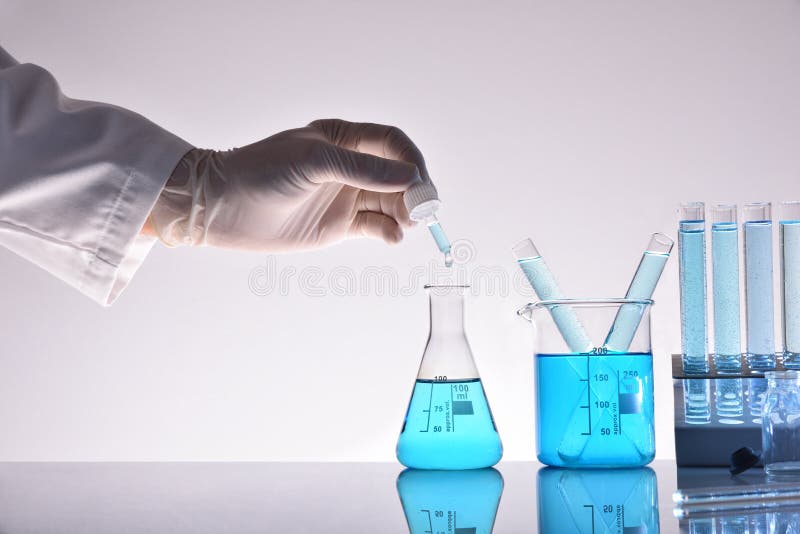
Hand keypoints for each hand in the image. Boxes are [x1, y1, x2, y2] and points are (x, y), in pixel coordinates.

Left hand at [147, 119, 432, 251]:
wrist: (224, 208)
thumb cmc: (262, 172)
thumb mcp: (314, 162)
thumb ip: (362, 170)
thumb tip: (409, 177)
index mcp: (343, 139)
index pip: (392, 143)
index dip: (411, 160)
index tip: (421, 183)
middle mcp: (349, 166)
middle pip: (397, 175)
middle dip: (414, 191)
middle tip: (422, 211)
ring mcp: (345, 196)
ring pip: (390, 202)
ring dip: (404, 213)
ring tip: (405, 225)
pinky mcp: (339, 225)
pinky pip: (375, 226)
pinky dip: (388, 232)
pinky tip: (391, 238)